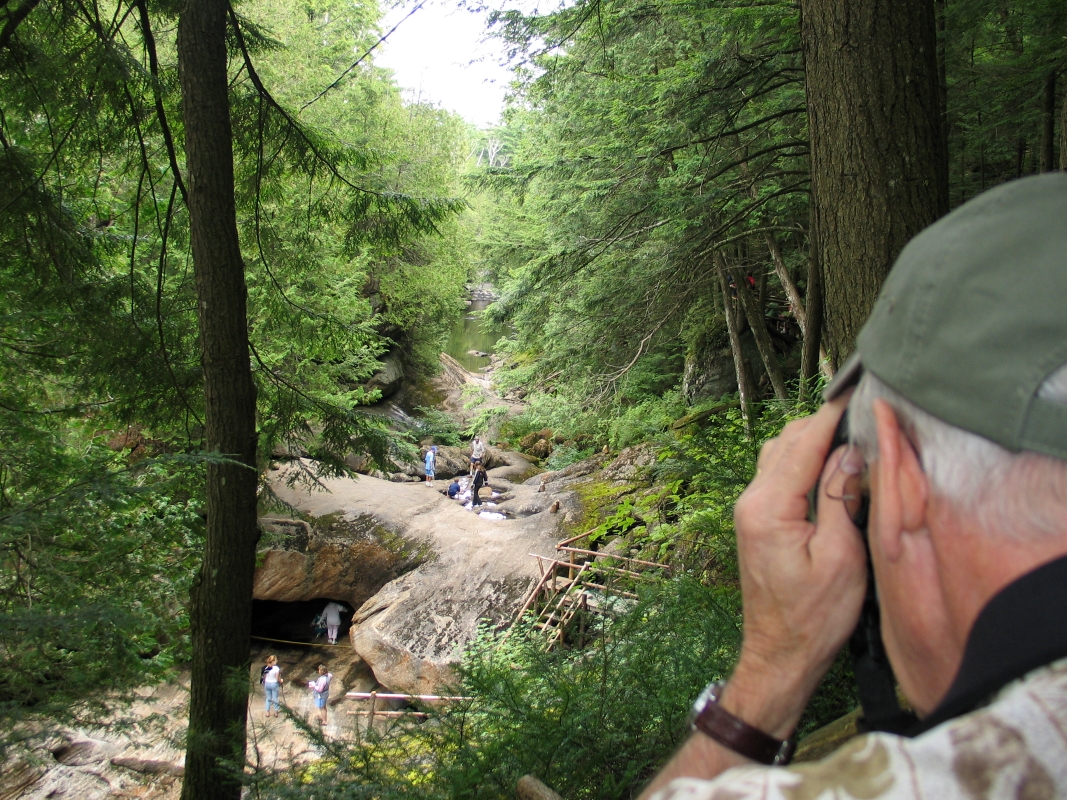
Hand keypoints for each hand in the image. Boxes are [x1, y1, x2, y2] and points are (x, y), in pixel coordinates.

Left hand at [724, 393, 867, 738]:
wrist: (780, 654)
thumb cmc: (814, 617)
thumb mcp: (842, 557)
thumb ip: (842, 498)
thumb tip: (850, 451)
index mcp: (769, 507)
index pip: (803, 444)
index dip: (832, 415)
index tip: (856, 390)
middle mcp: (751, 501)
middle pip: (787, 442)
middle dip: (824, 424)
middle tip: (863, 413)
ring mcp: (750, 510)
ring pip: (780, 454)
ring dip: (812, 440)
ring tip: (852, 435)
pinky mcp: (757, 520)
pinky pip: (778, 474)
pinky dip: (803, 460)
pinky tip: (831, 464)